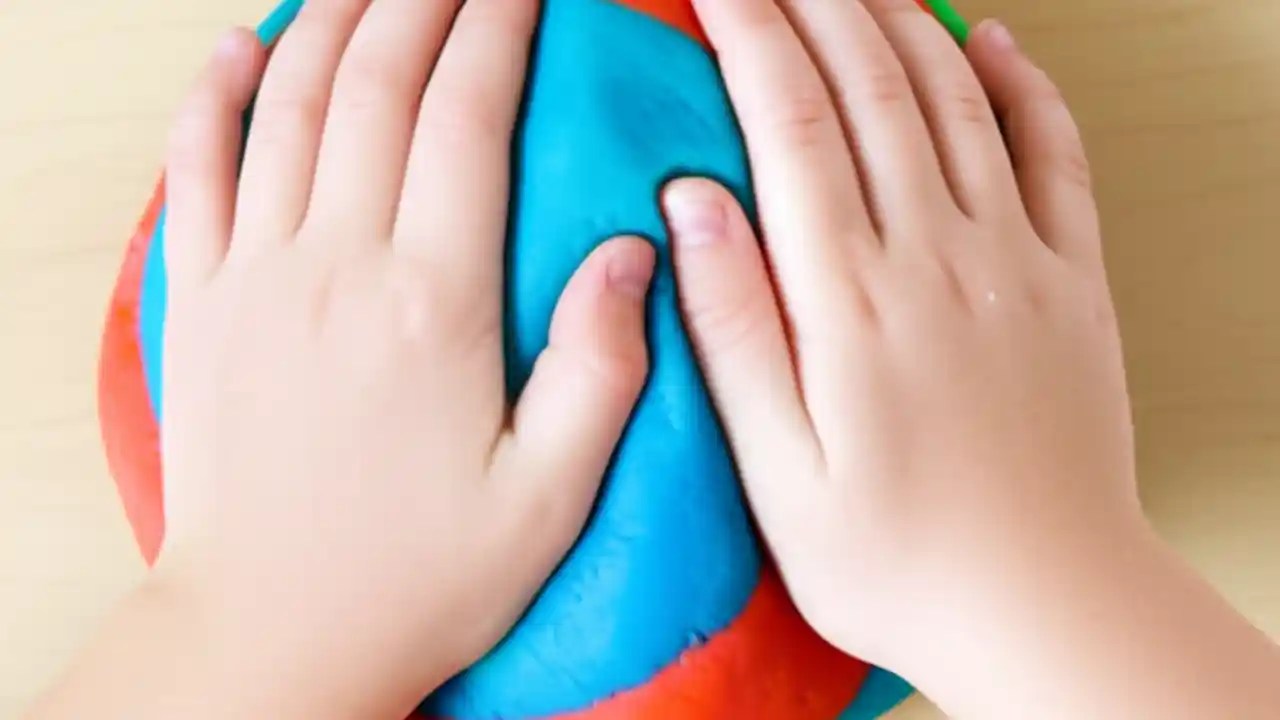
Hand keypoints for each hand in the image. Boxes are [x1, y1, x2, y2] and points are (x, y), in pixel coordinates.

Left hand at [152, 0, 650, 714]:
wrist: (271, 633)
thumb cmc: (419, 577)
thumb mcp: (547, 497)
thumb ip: (602, 367)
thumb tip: (632, 249)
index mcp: (434, 304)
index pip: (469, 117)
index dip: (499, 29)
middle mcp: (336, 268)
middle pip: (380, 84)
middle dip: (427, 1)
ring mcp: (254, 277)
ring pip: (292, 105)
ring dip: (337, 21)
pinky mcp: (197, 305)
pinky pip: (195, 170)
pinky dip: (215, 96)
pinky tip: (239, 48)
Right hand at [665, 2, 1279, 716]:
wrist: (1044, 607)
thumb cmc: (895, 560)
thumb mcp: (778, 472)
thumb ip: (733, 330)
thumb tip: (690, 204)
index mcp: (851, 303)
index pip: (789, 126)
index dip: (748, 37)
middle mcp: (938, 260)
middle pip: (870, 90)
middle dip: (813, 6)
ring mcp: (1016, 264)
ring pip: (955, 102)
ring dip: (899, 21)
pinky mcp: (1072, 283)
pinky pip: (1055, 156)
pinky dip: (1024, 86)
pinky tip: (993, 40)